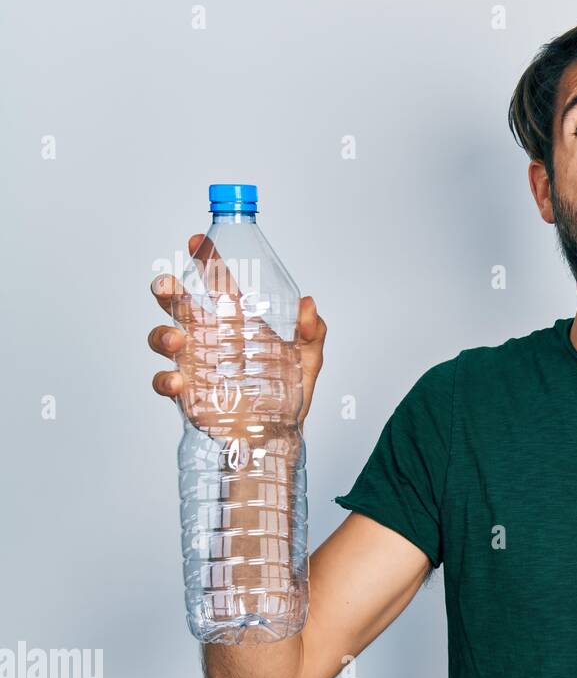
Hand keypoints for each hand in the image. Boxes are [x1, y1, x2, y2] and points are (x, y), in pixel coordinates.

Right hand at [148, 234, 326, 437]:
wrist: (277, 436)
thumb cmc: (287, 393)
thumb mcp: (308, 359)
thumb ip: (312, 332)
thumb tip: (308, 304)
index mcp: (235, 322)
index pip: (217, 283)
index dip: (207, 260)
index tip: (198, 241)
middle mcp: (209, 338)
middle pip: (177, 305)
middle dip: (166, 291)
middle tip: (167, 285)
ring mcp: (194, 364)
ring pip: (163, 339)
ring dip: (163, 335)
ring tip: (178, 341)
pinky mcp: (188, 393)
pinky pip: (164, 382)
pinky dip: (164, 380)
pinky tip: (177, 382)